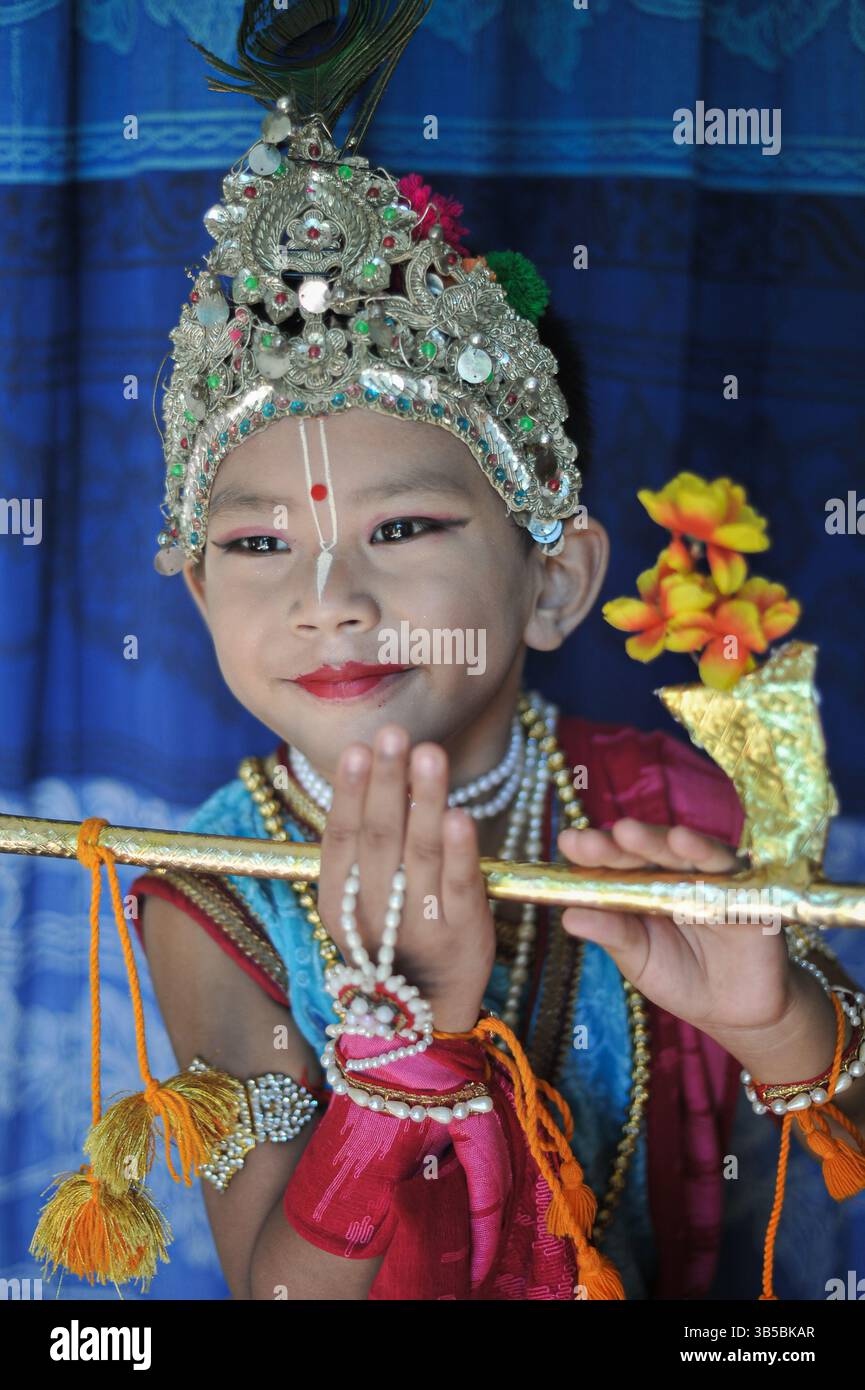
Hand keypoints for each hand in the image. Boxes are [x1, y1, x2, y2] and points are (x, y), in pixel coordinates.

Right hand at [316, 724, 496, 1033]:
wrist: (425, 1013)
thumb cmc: (392, 937)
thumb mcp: (360, 901)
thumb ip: (363, 845)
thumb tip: (372, 766)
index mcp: (341, 902)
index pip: (342, 838)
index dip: (350, 793)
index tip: (359, 748)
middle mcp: (375, 913)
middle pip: (380, 838)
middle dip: (388, 782)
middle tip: (395, 734)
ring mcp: (420, 923)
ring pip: (421, 853)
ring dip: (425, 800)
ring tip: (430, 754)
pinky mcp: (463, 933)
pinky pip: (460, 885)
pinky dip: (460, 851)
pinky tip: (459, 815)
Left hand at [557, 819, 799, 1043]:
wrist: (737, 1010)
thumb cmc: (681, 978)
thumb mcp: (639, 961)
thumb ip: (613, 934)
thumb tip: (568, 917)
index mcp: (640, 888)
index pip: (613, 863)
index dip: (592, 851)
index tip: (568, 842)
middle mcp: (672, 875)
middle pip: (642, 852)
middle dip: (615, 844)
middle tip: (589, 841)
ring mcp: (707, 878)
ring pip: (680, 850)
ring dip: (654, 840)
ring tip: (627, 832)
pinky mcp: (744, 887)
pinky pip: (724, 865)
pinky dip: (704, 851)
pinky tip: (684, 840)